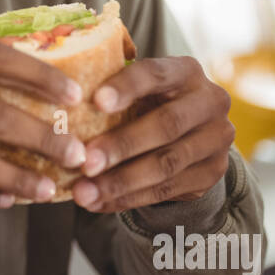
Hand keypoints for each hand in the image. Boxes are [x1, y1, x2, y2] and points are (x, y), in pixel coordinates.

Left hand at [70, 56, 234, 213]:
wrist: (191, 134)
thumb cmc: (148, 103)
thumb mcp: (139, 89)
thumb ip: (112, 90)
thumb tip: (58, 97)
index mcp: (186, 71)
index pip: (156, 74)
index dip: (126, 87)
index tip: (95, 101)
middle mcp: (210, 101)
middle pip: (166, 124)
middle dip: (122, 145)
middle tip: (85, 162)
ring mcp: (216, 139)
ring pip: (166, 164)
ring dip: (120, 182)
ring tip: (84, 192)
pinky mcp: (213, 172)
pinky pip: (166, 190)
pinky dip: (127, 199)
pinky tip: (98, 202)